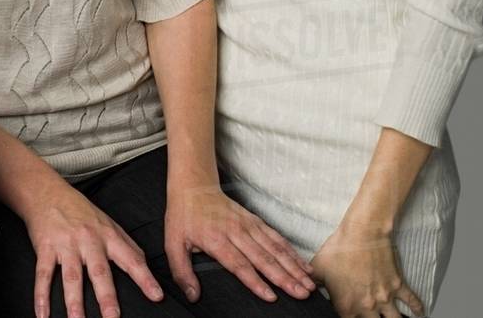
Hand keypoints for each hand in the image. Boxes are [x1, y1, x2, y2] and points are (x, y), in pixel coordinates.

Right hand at [22, 173, 164, 317]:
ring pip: (72, 276)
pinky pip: (44, 273)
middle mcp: (89, 240)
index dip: (145, 278)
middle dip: (107, 297)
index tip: (157, 296)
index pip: (131, 259)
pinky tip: (42, 314)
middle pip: (99, 272)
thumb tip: (145, 265)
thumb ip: (127, 245)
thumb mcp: (108, 223)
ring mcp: (66, 244)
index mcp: (108, 236)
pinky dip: (41, 295)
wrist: (47, 191)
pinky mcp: (45, 246)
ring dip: (74, 302)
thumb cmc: (80, 211)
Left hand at [164, 181, 315, 304]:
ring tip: (309, 283)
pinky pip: (276, 237)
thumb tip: (192, 294)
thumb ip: (181, 271)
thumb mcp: (173, 243)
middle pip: (263, 258)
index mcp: (216, 239)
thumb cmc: (183, 215)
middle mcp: (236, 231)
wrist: (193, 186)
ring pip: (275, 248)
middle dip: (284, 277)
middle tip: (301, 293)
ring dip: (293, 266)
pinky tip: (303, 264)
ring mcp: (248, 225)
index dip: (256, 281)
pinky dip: (291, 252)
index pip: (239, 264)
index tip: (271, 296)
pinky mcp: (254, 221)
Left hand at [310, 222, 425, 317]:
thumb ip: (312, 285)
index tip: (347, 316)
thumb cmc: (338, 249)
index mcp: (347, 306)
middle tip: (370, 317)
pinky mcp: (398, 286)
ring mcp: (385, 298)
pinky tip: (420, 314)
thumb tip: (303, 291)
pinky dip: (418, 309)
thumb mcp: (318, 268)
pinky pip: (412, 302)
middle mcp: (368, 306)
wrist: (362, 233)